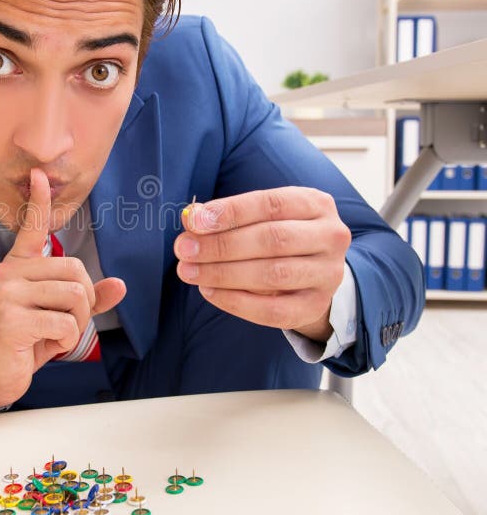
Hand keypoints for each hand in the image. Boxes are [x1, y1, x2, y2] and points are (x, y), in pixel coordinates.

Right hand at [0, 168, 125, 410]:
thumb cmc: (27, 339)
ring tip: (56, 335)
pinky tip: (46, 346)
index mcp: (19, 266)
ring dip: (77, 324)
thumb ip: (89, 299)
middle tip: (66, 323)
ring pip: (75, 296)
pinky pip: (65, 323)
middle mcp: (10, 273)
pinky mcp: (11, 319)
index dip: (39, 202)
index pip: (32, 228)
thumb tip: (120, 284)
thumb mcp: (60, 315)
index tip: (39, 174)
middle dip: (85, 303)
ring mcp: (8, 294)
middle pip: (76, 271)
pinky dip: (67, 340)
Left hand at [174, 187, 350, 341]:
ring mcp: (327, 274)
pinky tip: (209, 292)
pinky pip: (272, 310)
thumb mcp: (260, 217)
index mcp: (315, 204)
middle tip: (184, 249)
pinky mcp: (316, 306)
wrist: (313, 272)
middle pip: (272, 239)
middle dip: (221, 245)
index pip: (270, 204)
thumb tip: (192, 219)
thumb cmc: (278, 235)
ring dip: (223, 273)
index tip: (195, 221)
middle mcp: (330, 236)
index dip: (230, 212)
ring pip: (272, 274)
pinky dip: (236, 302)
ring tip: (190, 271)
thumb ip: (228, 217)